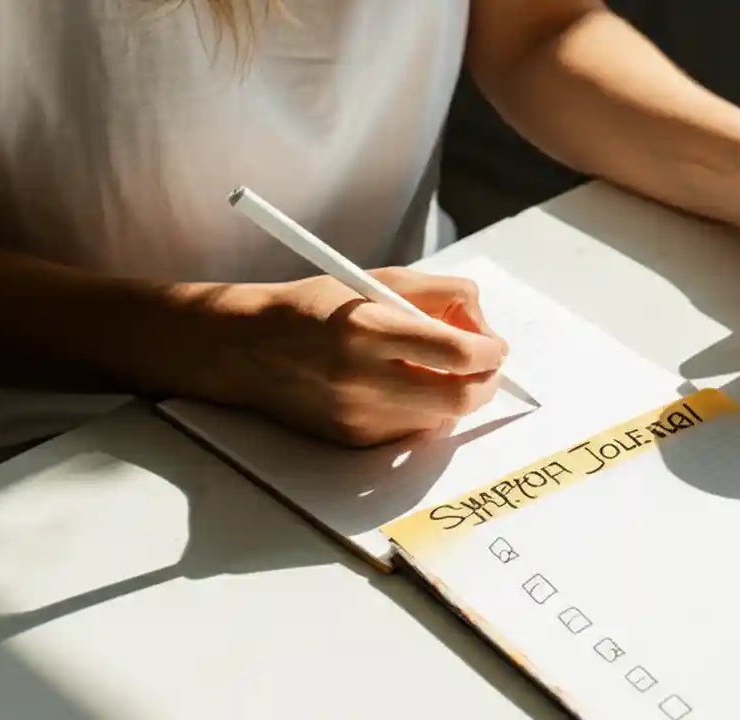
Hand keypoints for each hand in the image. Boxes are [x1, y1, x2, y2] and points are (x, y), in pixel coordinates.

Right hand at [206, 267, 507, 446]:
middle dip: (486, 382)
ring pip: (441, 417)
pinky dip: (423, 409)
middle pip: (460, 398)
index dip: (490, 350)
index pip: (458, 353)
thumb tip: (484, 329)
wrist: (246, 347)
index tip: (493, 345)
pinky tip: (401, 386)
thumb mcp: (378, 280)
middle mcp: (362, 380)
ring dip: (455, 395)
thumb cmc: (317, 306)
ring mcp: (358, 416)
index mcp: (368, 330)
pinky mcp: (354, 440)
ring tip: (436, 369)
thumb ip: (441, 296)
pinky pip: (412, 429)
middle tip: (485, 366)